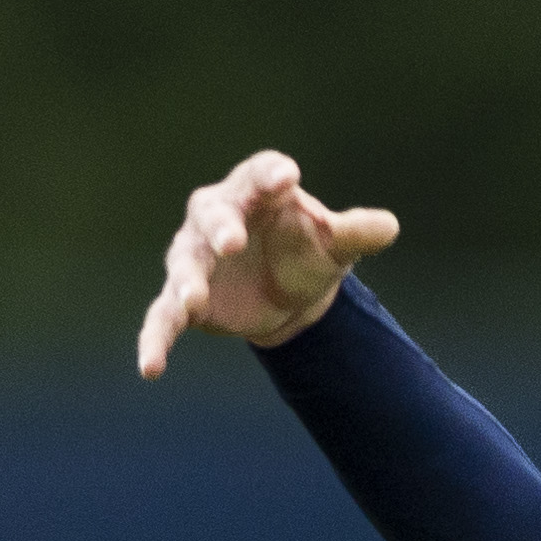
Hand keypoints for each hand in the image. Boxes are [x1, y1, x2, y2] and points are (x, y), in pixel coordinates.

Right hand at [137, 149, 400, 377]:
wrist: (290, 293)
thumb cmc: (309, 250)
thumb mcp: (336, 244)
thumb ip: (356, 233)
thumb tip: (389, 227)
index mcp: (258, 191)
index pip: (262, 174)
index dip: (271, 174)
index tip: (287, 176)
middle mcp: (218, 217)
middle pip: (212, 214)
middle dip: (220, 227)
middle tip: (230, 241)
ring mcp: (195, 256)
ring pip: (185, 264)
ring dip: (187, 281)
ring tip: (192, 298)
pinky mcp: (184, 298)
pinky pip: (163, 316)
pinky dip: (155, 339)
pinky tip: (150, 367)